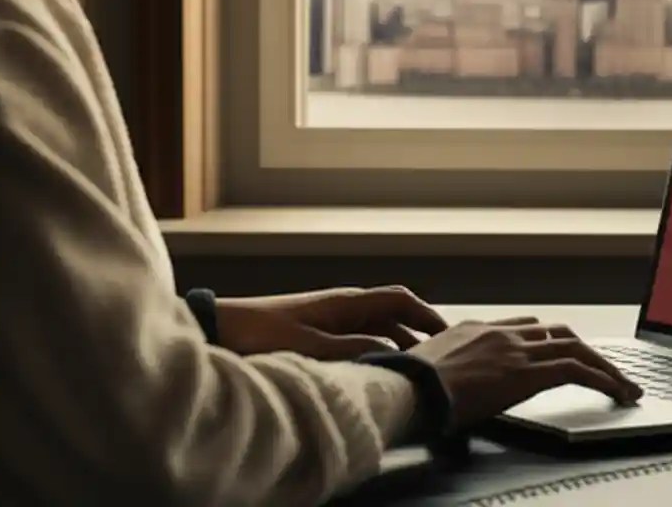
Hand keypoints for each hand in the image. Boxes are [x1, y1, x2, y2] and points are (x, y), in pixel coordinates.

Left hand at [215, 286, 447, 359]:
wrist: (220, 329)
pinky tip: (378, 372)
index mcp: (346, 302)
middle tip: (441, 358)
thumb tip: (395, 354)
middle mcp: (344, 306)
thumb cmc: (260, 333)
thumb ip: (354, 350)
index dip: (428, 315)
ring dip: (400, 345)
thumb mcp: (311, 346)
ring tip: (416, 370)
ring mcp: (331, 318)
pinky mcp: (318, 332)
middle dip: (420, 333)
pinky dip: (377, 352)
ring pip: (378, 329)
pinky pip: (360, 339)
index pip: (400, 300)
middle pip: (394, 316)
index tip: (451, 334)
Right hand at [409, 316, 643, 429]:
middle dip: (584, 349)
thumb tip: (438, 391)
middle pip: (556, 332)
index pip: (524, 326)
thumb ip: (442, 373)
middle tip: (605, 368)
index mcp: (475, 330)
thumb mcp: (424, 371)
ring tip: (623, 385)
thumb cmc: (405, 387)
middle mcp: (500, 333)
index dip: (549, 340)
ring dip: (604, 366)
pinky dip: (602, 379)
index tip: (563, 351)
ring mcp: (515, 349)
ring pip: (575, 348)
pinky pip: (576, 370)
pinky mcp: (526, 371)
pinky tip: (616, 393)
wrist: (405, 387)